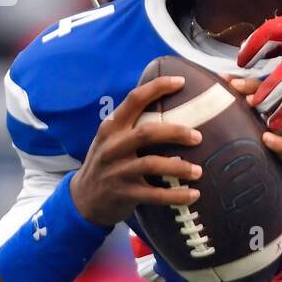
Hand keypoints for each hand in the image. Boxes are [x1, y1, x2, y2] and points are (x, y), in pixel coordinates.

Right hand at [70, 75, 203, 225]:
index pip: (134, 99)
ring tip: (198, 171)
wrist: (83, 199)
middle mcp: (112, 147)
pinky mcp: (124, 194)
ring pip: (151, 164)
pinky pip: (154, 195)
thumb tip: (173, 107)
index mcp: (111, 127)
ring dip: (179, 167)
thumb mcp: (112, 140)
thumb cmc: (109, 162)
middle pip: (147, 133)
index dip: (157, 87)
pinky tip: (194, 194)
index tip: (181, 81)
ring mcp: (117, 171)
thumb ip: (135, 125)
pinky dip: (176, 196)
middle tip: (198, 137)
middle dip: (176, 132)